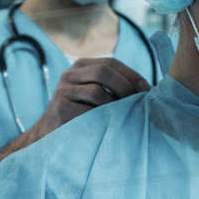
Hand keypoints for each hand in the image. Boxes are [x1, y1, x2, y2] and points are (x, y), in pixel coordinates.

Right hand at [29, 57, 149, 138]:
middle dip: (125, 86)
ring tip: (121, 116)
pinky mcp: (59, 108)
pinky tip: (106, 124)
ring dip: (114, 105)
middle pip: (104, 71)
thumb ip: (113, 86)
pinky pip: (88, 111)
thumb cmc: (82, 115)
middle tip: (137, 102)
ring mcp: (62, 90)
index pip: (111, 62)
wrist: (51, 135)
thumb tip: (146, 89)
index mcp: (81, 66)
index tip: (147, 89)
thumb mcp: (96, 96)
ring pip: (97, 91)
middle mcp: (69, 74)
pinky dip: (102, 118)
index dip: (131, 74)